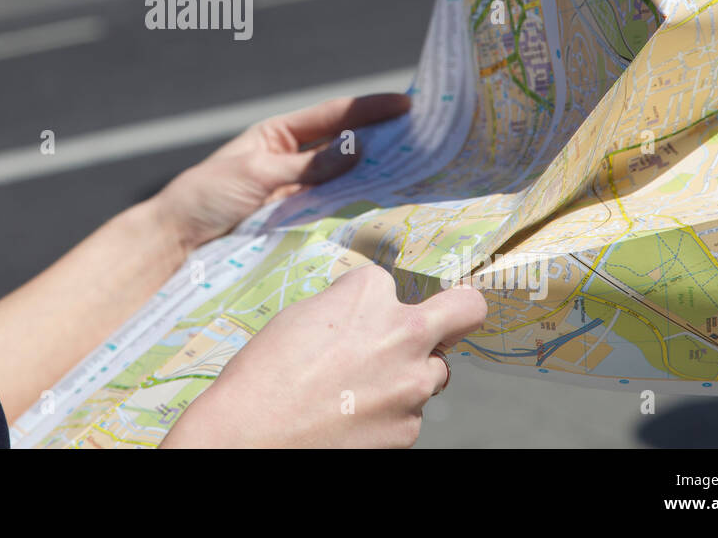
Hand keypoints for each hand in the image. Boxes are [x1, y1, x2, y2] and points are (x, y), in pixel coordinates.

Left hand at [150, 92, 411, 252]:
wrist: (178, 241)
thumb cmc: (206, 195)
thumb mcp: (257, 173)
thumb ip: (307, 167)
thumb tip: (357, 149)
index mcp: (280, 135)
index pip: (333, 116)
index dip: (370, 109)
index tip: (407, 105)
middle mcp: (294, 161)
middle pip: (347, 146)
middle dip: (383, 141)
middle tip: (426, 140)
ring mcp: (299, 192)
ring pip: (346, 179)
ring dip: (378, 176)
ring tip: (417, 173)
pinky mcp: (298, 222)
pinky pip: (335, 210)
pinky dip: (359, 207)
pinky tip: (386, 208)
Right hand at [160, 264, 486, 446]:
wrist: (252, 435)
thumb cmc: (263, 375)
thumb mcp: (298, 317)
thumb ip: (343, 309)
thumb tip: (359, 319)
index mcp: (369, 294)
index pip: (388, 282)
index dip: (367, 301)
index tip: (352, 316)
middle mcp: (403, 333)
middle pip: (466, 310)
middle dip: (459, 310)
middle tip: (449, 318)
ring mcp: (412, 385)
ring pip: (434, 371)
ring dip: (408, 374)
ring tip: (360, 390)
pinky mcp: (409, 428)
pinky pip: (410, 413)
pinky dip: (388, 415)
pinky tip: (351, 419)